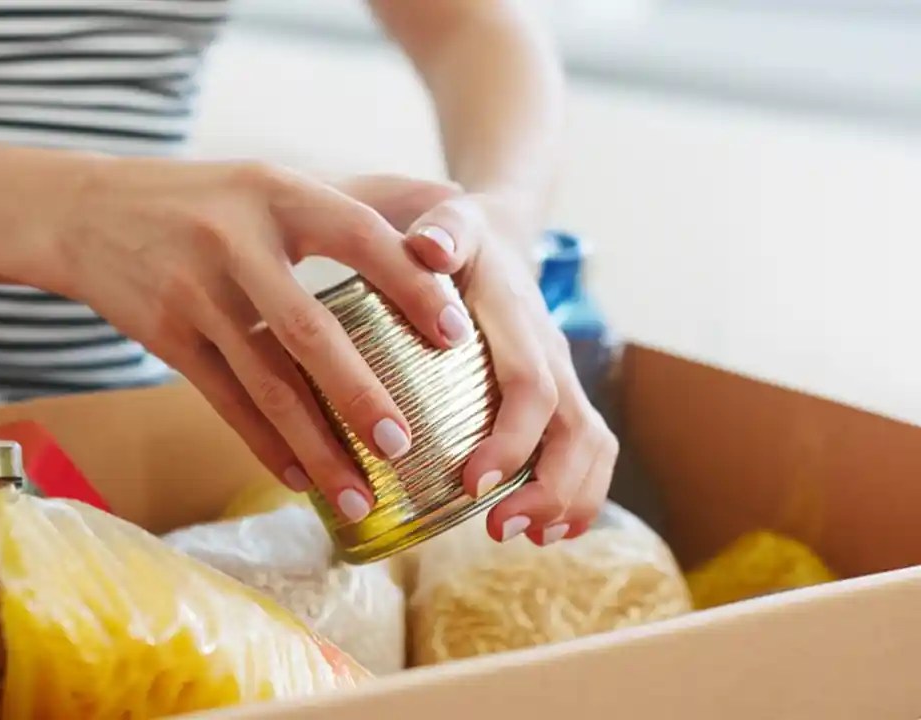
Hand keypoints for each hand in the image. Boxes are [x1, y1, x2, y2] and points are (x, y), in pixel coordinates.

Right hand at [17, 159, 466, 520]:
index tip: (455, 334)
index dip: (409, 284)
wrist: (86, 211)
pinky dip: (265, 444)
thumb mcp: (268, 184)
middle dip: (358, 394)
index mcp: (277, 192)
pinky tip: (299, 479)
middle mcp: (234, 241)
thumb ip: (342, 209)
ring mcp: (194, 293)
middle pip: (307, 330)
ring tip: (360, 497)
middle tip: (405, 446)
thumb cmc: (204, 202)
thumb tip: (441, 239)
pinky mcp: (164, 336)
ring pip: (263, 383)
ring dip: (315, 446)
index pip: (357, 235)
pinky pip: (224, 401)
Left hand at [377, 189, 617, 543]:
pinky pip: (590, 452)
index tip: (473, 482)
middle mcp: (552, 353)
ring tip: (526, 538)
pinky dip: (580, 497)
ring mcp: (563, 377)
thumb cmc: (460, 239)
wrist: (499, 235)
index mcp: (521, 321)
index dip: (511, 439)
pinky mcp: (562, 397)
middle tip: (496, 528)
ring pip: (593, 447)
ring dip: (568, 500)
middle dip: (546, 487)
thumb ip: (441, 230)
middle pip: (574, 430)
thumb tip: (427, 245)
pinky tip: (547, 533)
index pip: (530, 387)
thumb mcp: (448, 223)